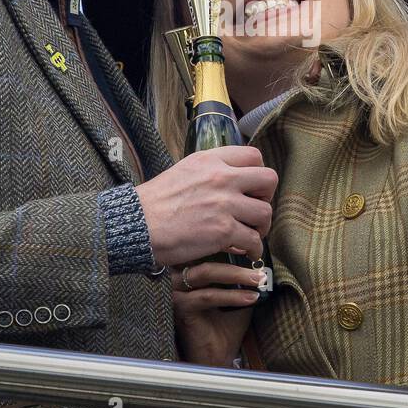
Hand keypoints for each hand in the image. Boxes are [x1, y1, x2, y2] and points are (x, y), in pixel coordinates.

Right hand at [136, 145, 276, 267]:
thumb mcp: (183, 171)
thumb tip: (230, 180)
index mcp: (211, 160)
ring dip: (262, 227)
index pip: (253, 156)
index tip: (252, 189)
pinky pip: (254, 240)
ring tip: (251, 234)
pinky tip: (245, 251)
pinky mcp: (223, 231)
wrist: (138, 225)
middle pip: (268, 180)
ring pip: (265, 212)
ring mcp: (224, 204)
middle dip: (267, 197)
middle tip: (255, 211)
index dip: (258, 174)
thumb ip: (210, 171)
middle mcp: (222, 177)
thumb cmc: (155, 202)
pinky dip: (253, 249)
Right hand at [171, 261, 264, 366]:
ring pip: (205, 274)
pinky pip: (207, 296)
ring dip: (235, 276)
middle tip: (260, 271)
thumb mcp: (236, 299)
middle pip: (205, 260)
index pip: (206, 254)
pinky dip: (230, 296)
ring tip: (258, 281)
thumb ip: (241, 281)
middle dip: (236, 264)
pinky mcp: (180, 308)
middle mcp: (177, 281)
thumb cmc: (225, 330)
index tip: (255, 255)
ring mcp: (176, 293)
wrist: (216, 359)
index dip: (229, 251)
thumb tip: (259, 263)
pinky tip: (250, 298)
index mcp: (188, 275)